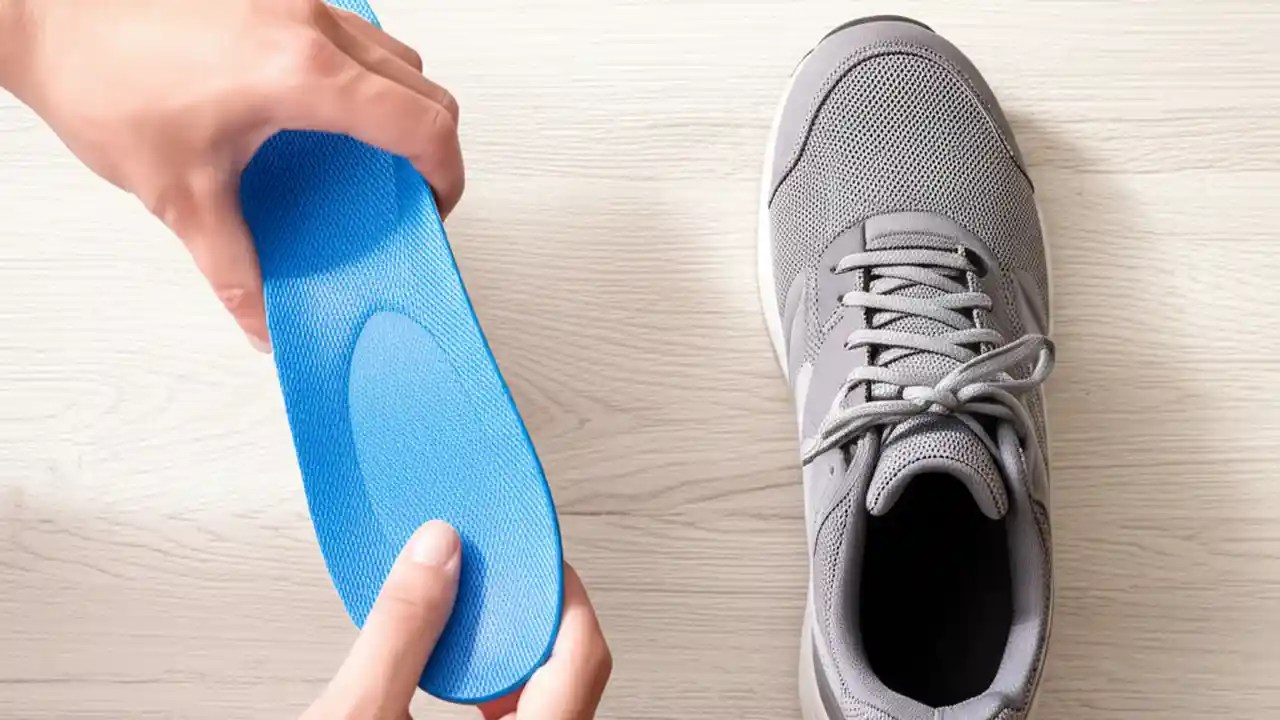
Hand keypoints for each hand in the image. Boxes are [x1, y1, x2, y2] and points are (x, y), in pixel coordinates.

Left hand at [0, 0, 463, 349]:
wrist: (43, 13)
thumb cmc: (100, 75)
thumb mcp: (178, 192)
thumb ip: (234, 267)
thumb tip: (262, 317)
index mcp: (304, 74)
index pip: (423, 124)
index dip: (447, 175)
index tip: (433, 206)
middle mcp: (312, 23)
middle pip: (426, 86)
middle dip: (432, 144)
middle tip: (405, 188)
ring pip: (394, 52)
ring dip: (398, 103)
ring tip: (364, 150)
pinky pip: (351, 30)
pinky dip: (359, 72)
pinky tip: (317, 106)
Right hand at [304, 521, 611, 719]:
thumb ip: (402, 632)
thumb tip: (437, 554)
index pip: (580, 659)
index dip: (559, 596)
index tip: (530, 557)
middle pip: (571, 680)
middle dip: (530, 625)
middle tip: (491, 584)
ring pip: (548, 706)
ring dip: (511, 663)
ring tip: (464, 633)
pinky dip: (496, 698)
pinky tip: (453, 685)